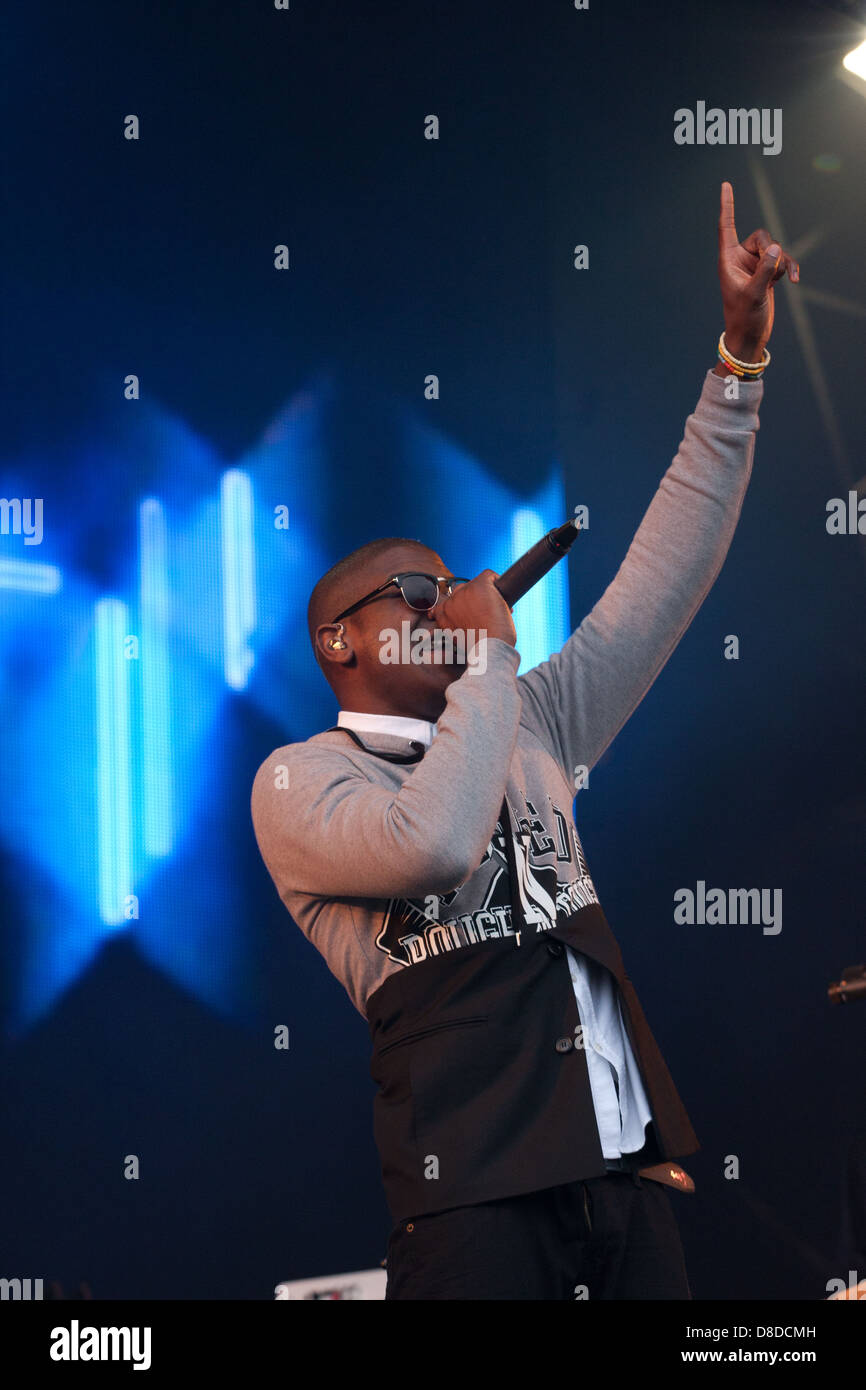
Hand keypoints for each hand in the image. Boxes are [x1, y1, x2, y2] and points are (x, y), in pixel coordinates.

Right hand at [432, 569, 516, 647]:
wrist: (489, 649)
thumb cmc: (477, 651)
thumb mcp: (456, 644)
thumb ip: (450, 636)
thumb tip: (448, 635)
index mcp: (443, 615)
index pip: (445, 603)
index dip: (458, 607)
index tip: (467, 614)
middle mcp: (451, 602)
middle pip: (462, 592)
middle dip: (473, 601)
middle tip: (485, 615)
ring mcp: (464, 592)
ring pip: (476, 584)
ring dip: (487, 595)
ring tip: (497, 611)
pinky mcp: (479, 586)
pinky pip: (489, 576)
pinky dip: (498, 582)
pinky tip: (503, 597)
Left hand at [715, 181, 798, 364]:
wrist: (750, 335)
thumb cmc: (744, 317)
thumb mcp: (753, 294)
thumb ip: (764, 269)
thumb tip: (776, 248)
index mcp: (728, 260)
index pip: (727, 227)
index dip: (727, 206)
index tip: (726, 185)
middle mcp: (740, 259)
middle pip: (761, 236)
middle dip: (771, 250)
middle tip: (771, 271)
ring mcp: (755, 265)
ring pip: (775, 249)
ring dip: (781, 263)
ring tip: (780, 282)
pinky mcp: (767, 273)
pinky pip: (782, 260)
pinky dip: (789, 268)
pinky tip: (793, 280)